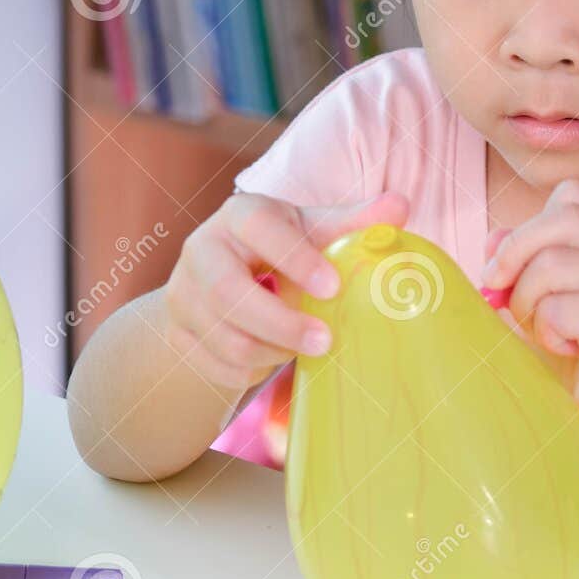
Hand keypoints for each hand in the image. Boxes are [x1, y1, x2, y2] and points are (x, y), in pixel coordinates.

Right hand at [162, 190, 409, 389]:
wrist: (216, 279)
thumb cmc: (279, 248)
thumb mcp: (311, 230)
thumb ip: (353, 222)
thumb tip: (400, 207)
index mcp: (239, 216)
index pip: (260, 229)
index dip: (296, 258)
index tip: (333, 288)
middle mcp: (202, 250)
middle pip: (230, 295)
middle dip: (281, 325)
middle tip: (327, 341)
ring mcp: (183, 294)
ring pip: (226, 338)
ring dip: (272, 351)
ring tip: (304, 347)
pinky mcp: (178, 333)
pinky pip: (216, 366)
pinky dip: (251, 371)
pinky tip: (272, 359)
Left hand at [481, 178, 578, 445]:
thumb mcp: (552, 298)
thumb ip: (527, 261)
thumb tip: (494, 238)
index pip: (571, 197)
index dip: (528, 228)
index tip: (506, 270)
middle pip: (561, 218)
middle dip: (515, 255)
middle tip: (499, 293)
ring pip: (551, 264)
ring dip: (529, 303)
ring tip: (548, 332)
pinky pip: (557, 308)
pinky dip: (546, 333)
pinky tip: (569, 350)